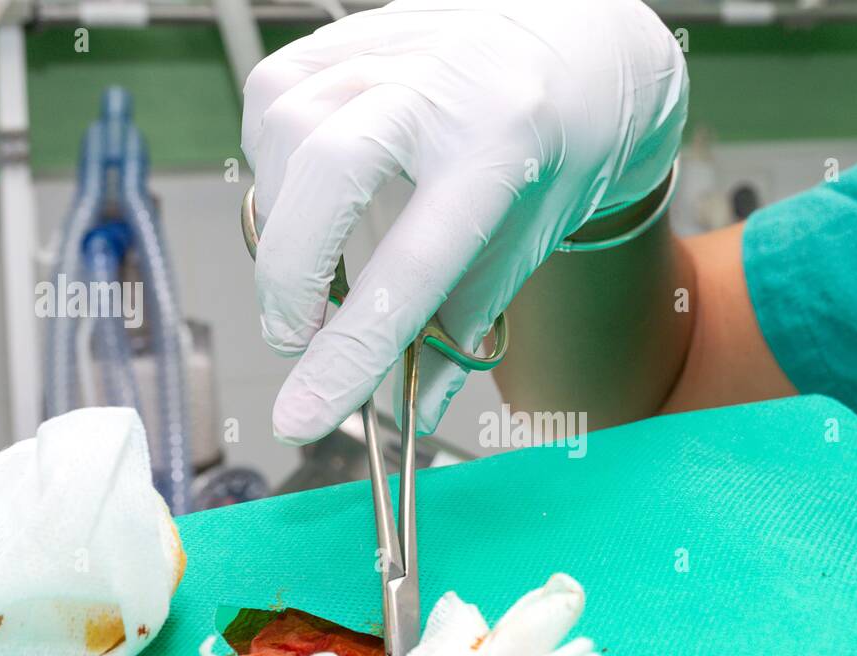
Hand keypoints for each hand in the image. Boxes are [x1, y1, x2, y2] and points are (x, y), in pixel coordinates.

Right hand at [242, 0, 687, 442]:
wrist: (582, 49)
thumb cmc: (562, 150)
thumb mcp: (529, 244)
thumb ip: (463, 327)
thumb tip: (410, 410)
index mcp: (502, 151)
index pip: (408, 271)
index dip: (346, 354)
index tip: (302, 415)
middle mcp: (444, 86)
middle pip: (326, 174)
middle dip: (290, 279)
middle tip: (298, 336)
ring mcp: (392, 46)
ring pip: (286, 132)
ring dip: (282, 222)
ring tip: (316, 260)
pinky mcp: (352, 31)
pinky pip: (274, 95)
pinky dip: (276, 161)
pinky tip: (309, 190)